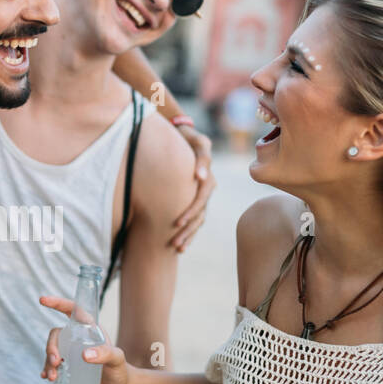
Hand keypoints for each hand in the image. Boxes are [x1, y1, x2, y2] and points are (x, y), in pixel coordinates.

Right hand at [39, 295, 130, 383]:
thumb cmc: (120, 369)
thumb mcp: (116, 359)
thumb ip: (104, 354)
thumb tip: (84, 354)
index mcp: (89, 329)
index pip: (72, 310)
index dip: (58, 303)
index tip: (43, 300)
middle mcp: (77, 338)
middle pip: (57, 335)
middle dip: (51, 347)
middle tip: (55, 363)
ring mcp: (70, 353)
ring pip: (52, 351)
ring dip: (48, 363)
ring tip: (52, 377)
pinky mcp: (67, 367)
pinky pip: (51, 365)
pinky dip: (46, 370)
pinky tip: (46, 377)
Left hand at [170, 124, 214, 251]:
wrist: (181, 134)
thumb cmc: (186, 137)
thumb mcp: (196, 141)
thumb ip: (201, 157)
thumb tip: (201, 177)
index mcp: (207, 178)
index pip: (201, 199)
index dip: (190, 211)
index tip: (177, 223)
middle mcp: (206, 188)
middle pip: (200, 214)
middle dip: (187, 230)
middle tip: (175, 243)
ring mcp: (201, 196)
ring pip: (198, 220)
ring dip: (188, 235)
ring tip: (177, 248)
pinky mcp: (194, 200)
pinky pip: (194, 220)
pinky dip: (189, 233)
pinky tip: (180, 247)